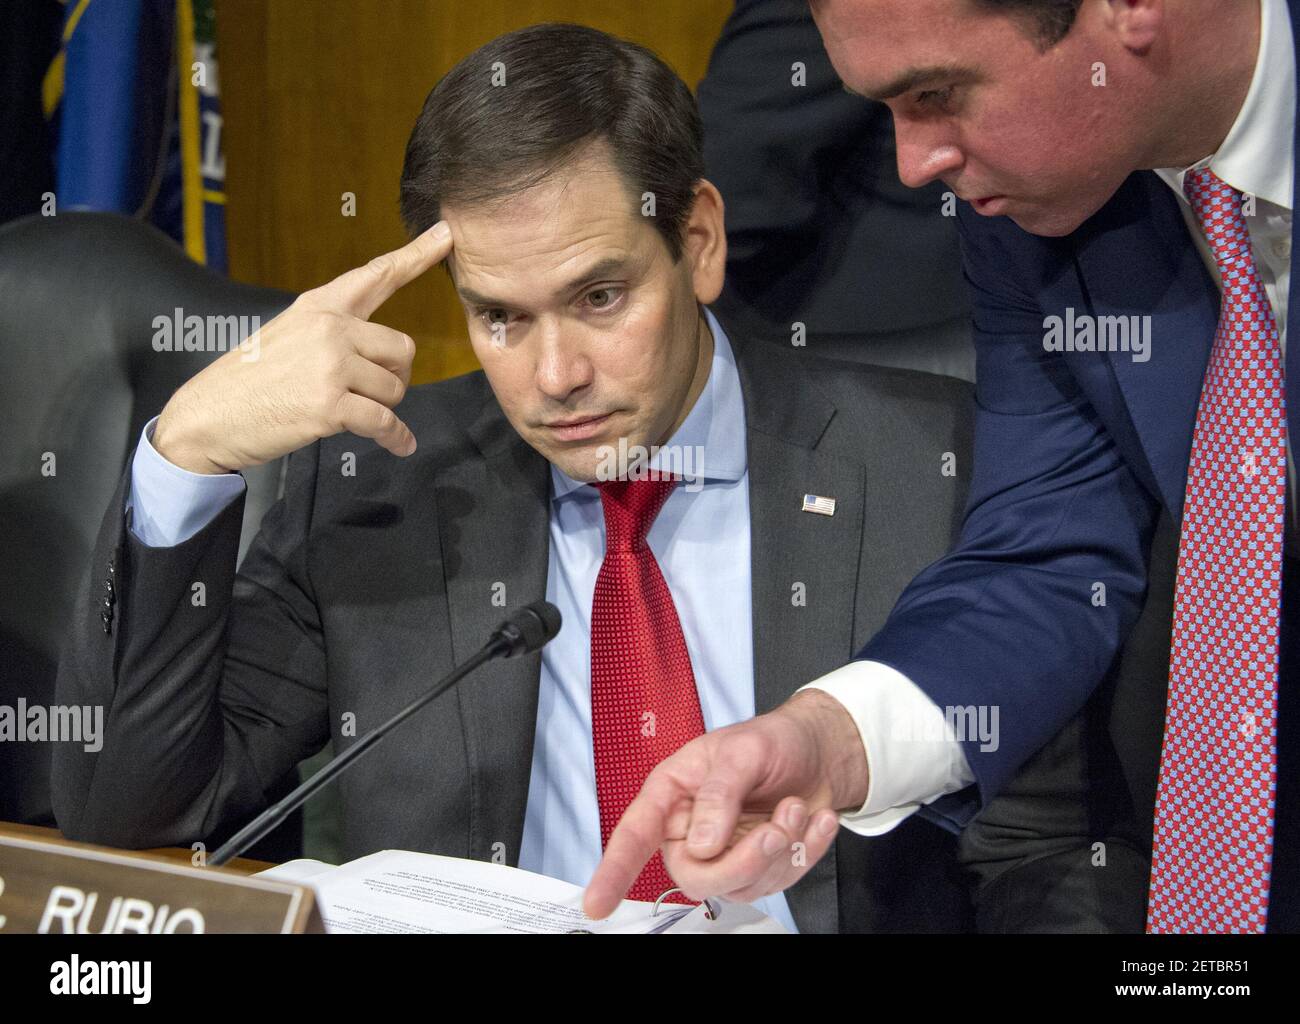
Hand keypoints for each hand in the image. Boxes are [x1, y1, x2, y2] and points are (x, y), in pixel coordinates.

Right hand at [152, 222, 452, 473]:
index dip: (417, 254)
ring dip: (383, 407)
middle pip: (402, 349)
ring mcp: (330, 365)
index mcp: (319, 306)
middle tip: (367, 391)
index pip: (376, 276)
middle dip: (393, 376)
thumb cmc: (248, 381)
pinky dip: (394, 438)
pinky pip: (385, 422)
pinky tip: (397, 444)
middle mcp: (330, 328)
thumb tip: (378, 354)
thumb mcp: (288, 335)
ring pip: (395, 388)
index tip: (446, 234)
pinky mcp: (331, 405)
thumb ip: (333, 332)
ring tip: (351, 411)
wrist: (206, 417)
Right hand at [582, 688, 869, 917]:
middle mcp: (693, 828)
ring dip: (779, 850)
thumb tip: (701, 844)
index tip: (596, 904)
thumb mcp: (743, 751)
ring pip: (740, 884)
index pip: (634, 835)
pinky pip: (778, 881)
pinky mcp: (761, 866)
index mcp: (673, 793)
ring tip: (795, 808)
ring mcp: (727, 852)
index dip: (613, 871)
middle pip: (696, 875)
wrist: (820, 749)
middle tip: (774, 830)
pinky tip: (815, 821)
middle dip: (742, 861)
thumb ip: (718, 795)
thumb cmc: (773, 740)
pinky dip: (804, 852)